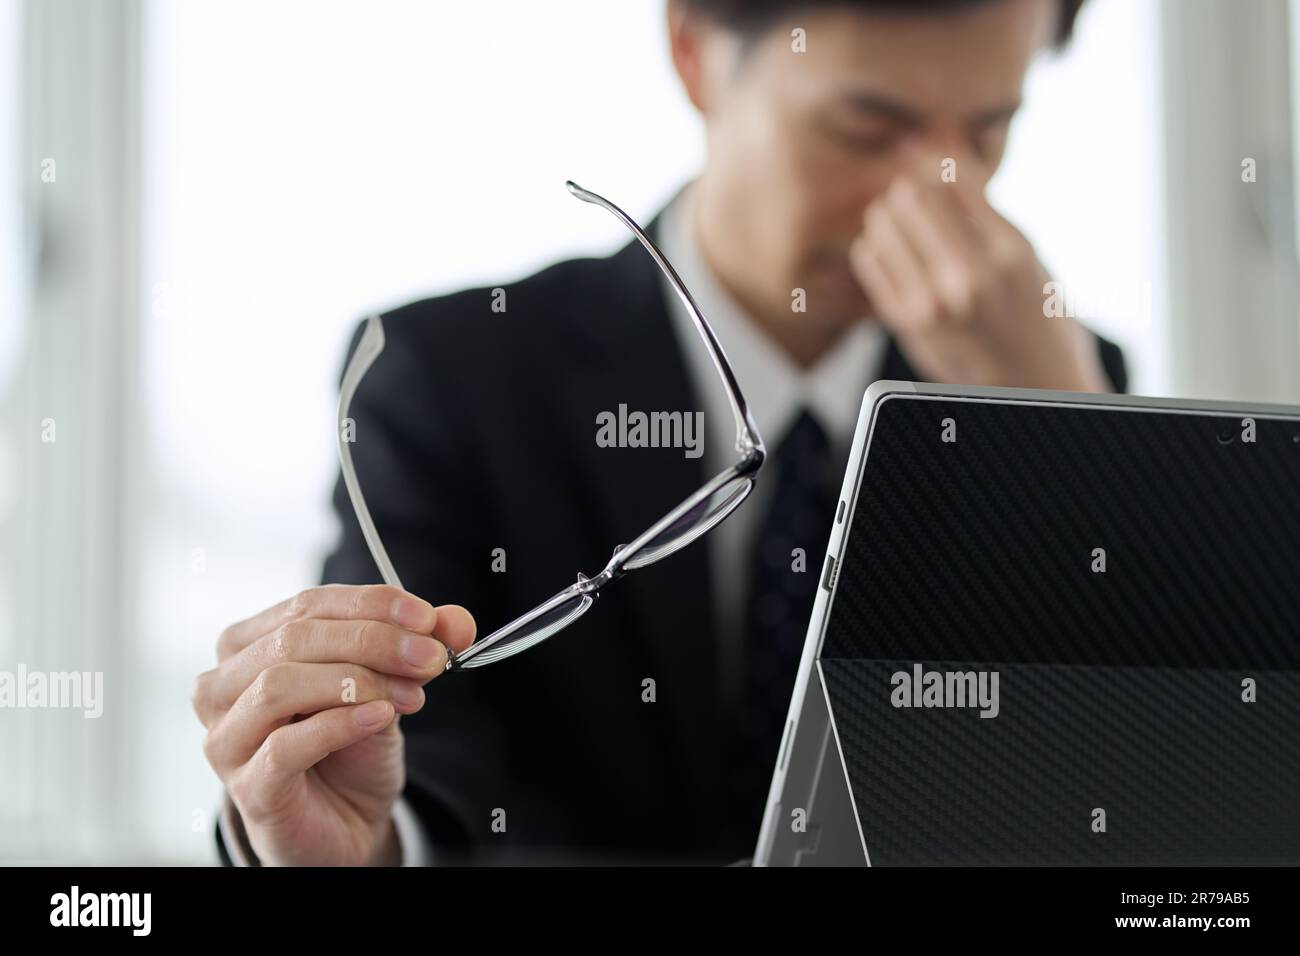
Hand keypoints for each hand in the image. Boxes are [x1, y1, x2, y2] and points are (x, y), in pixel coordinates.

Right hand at [192, 584, 475, 865]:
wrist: (345, 822)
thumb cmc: (351, 746)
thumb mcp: (387, 685)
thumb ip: (417, 648)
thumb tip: (455, 622)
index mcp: (248, 646)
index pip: (307, 604)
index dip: (371, 604)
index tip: (428, 618)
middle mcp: (223, 686)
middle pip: (295, 638)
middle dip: (373, 641)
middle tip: (429, 658)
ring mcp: (228, 738)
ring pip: (280, 684)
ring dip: (357, 681)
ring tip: (410, 695)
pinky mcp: (247, 788)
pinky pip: (285, 746)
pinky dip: (340, 723)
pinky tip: (381, 717)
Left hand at [849, 143, 1109, 392]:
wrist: (1033, 390)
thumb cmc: (1039, 319)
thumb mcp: (1031, 256)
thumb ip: (986, 209)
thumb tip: (944, 148)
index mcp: (1010, 253)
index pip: (954, 177)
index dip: (932, 155)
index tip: (920, 147)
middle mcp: (970, 277)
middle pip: (912, 196)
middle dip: (910, 185)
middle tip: (916, 191)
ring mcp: (934, 304)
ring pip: (884, 224)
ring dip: (890, 215)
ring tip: (906, 225)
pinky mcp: (907, 324)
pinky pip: (870, 260)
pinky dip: (876, 246)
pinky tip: (894, 253)